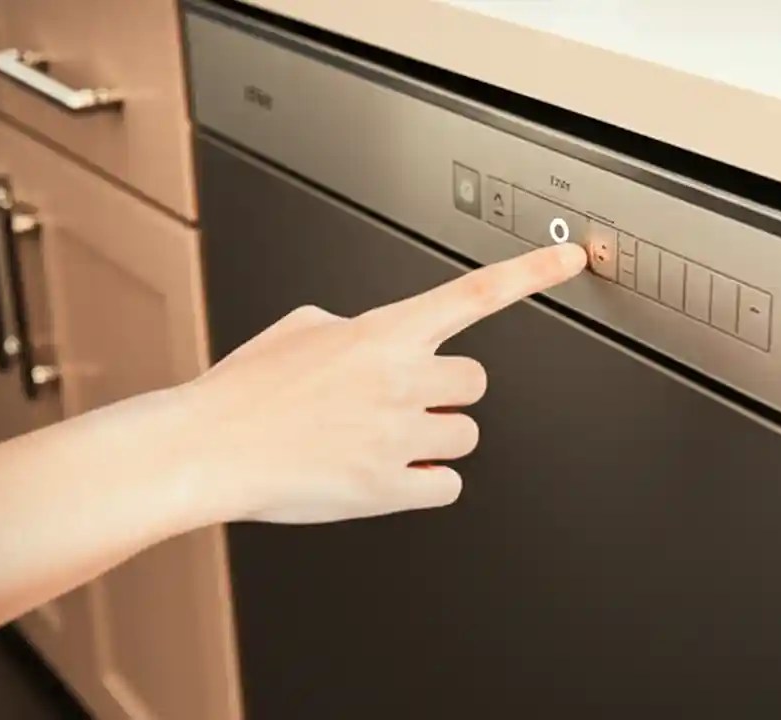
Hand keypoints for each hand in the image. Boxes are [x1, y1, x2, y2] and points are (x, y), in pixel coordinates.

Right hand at [174, 243, 586, 524]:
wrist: (208, 447)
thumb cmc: (246, 392)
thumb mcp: (302, 329)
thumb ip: (359, 330)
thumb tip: (380, 342)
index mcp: (383, 332)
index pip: (476, 292)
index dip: (532, 272)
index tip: (572, 257)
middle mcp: (401, 378)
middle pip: (477, 384)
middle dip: (447, 395)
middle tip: (404, 404)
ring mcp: (399, 433)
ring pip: (464, 437)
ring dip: (432, 440)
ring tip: (377, 441)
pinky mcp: (390, 486)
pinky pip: (446, 485)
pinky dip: (423, 483)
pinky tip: (383, 474)